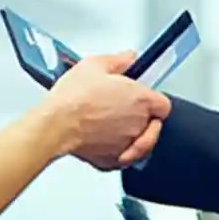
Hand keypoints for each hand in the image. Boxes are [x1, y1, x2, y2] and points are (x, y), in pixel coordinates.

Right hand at [45, 52, 171, 170]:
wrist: (55, 125)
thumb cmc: (73, 99)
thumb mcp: (95, 65)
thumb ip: (119, 60)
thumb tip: (129, 58)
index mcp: (141, 100)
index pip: (163, 105)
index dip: (155, 101)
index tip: (145, 97)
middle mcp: (138, 124)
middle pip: (152, 123)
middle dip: (142, 116)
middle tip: (123, 108)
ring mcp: (126, 145)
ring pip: (140, 142)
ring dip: (132, 134)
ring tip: (115, 124)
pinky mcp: (112, 161)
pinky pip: (124, 158)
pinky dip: (119, 151)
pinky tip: (107, 141)